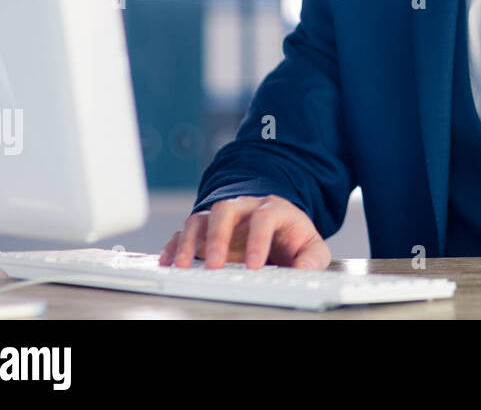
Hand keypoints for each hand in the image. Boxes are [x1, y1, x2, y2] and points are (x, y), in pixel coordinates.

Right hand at [158, 195, 331, 270]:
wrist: (278, 227)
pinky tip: (169, 262)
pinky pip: (183, 232)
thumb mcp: (310, 246)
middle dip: (218, 237)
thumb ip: (311, 259)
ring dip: (188, 241)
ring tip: (182, 265)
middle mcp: (244, 209)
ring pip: (200, 219)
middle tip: (215, 264)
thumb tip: (301, 272)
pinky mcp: (204, 231)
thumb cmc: (292, 237)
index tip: (254, 266)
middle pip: (226, 210)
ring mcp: (221, 218)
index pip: (264, 217)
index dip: (258, 240)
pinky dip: (173, 246)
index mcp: (273, 209)